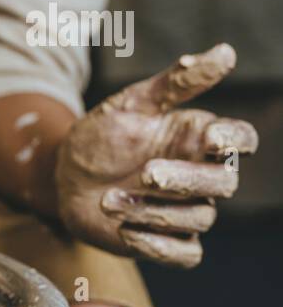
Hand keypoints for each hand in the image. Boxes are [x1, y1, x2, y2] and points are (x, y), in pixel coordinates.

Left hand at [55, 44, 257, 267]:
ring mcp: (187, 210)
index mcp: (199, 138)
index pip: (241, 139)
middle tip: (148, 173)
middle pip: (224, 183)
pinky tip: (126, 231)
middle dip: (187, 179)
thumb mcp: (131, 104)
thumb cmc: (103, 136)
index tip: (212, 138)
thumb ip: (175, 83)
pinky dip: (159, 245)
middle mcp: (201, 175)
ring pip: (198, 218)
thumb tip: (225, 52)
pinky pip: (185, 254)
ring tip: (108, 200)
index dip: (235, 140)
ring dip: (153, 211)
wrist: (65, 175)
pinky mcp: (168, 242)